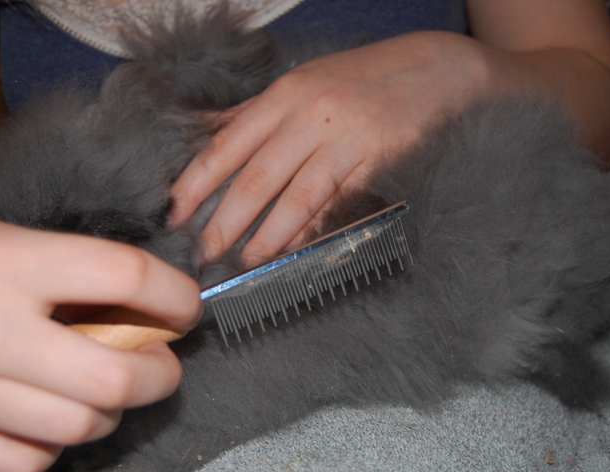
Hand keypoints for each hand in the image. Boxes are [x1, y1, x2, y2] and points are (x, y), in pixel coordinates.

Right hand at [0, 200, 200, 471]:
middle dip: (159, 373)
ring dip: (112, 411)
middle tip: (162, 363)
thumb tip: (140, 312)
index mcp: (1, 261)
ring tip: (107, 391)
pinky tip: (46, 421)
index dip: (174, 294)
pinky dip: (51, 447)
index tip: (186, 307)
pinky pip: (23, 464)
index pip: (121, 275)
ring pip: (75, 427)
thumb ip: (63, 274)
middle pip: (111, 375)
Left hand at [170, 31, 493, 265]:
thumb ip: (251, 114)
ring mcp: (346, 139)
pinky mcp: (379, 161)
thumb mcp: (301, 84)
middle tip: (202, 255)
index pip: (226, 145)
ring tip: (245, 262)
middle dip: (224, 223)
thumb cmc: (360, 80)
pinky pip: (338, 204)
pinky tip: (294, 249)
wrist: (436, 70)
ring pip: (296, 198)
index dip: (195, 183)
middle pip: (255, 178)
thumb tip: (201, 133)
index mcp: (284, 95)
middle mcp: (310, 115)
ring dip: (266, 237)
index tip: (173, 214)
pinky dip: (313, 230)